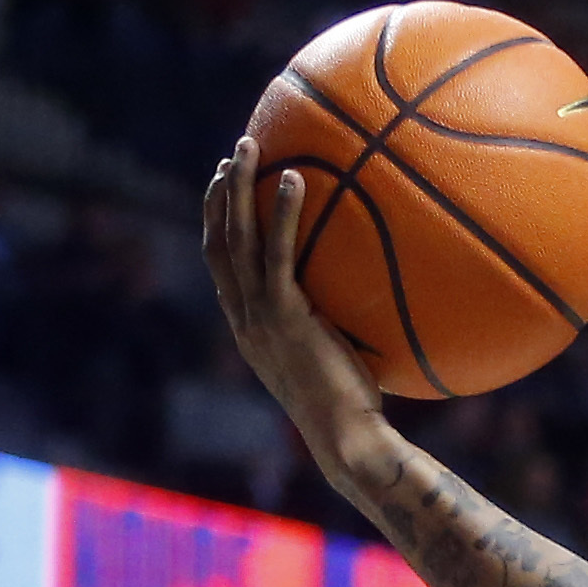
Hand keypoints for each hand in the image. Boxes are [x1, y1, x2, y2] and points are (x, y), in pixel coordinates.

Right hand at [201, 136, 389, 478]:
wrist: (346, 439)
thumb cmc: (352, 411)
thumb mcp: (334, 363)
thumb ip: (333, 331)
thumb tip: (370, 305)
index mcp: (248, 329)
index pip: (221, 267)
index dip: (216, 225)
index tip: (223, 191)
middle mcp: (243, 318)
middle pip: (217, 242)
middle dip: (218, 196)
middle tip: (229, 156)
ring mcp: (259, 316)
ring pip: (236, 238)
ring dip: (237, 187)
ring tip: (247, 147)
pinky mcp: (285, 316)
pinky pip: (279, 252)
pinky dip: (284, 212)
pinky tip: (296, 178)